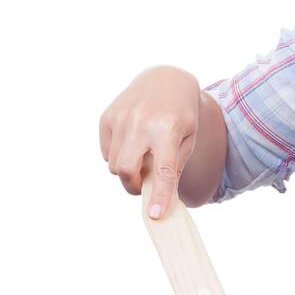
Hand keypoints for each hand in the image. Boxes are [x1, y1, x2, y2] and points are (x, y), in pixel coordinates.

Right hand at [99, 65, 201, 219]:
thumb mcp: (188, 139)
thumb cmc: (182, 114)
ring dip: (127, 170)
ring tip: (142, 156)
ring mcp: (120, 118)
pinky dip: (117, 155)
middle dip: (133, 186)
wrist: (166, 79)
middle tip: (143, 186)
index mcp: (168, 129)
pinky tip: (132, 142)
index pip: (163, 170)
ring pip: (113, 164)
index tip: (155, 215)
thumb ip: (173, 168)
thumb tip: (158, 200)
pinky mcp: (107, 117)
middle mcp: (141, 123)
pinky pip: (106, 152)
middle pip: (126, 170)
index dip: (159, 195)